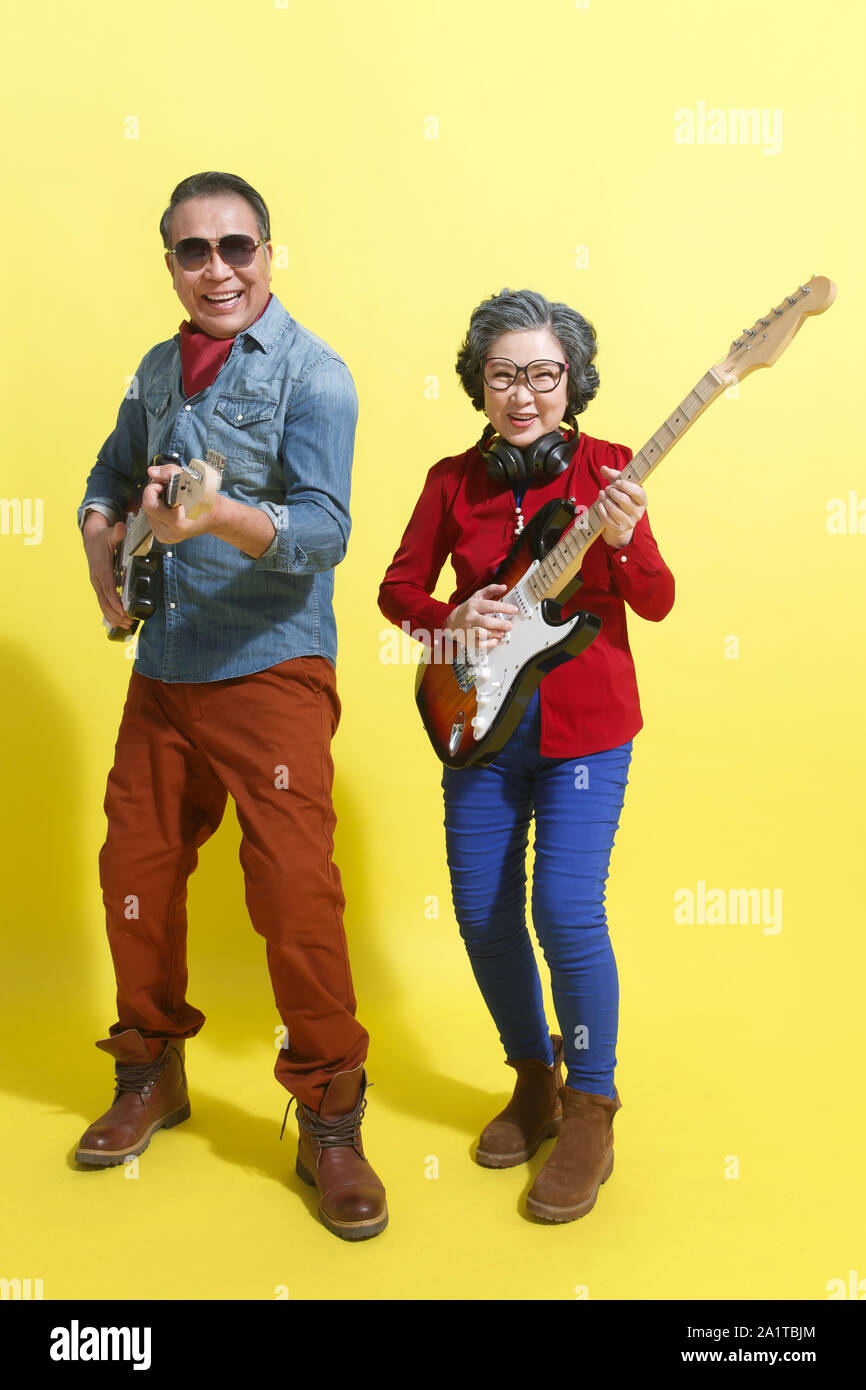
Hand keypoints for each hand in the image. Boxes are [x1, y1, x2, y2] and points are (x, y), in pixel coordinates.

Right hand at [82, 512, 132, 628]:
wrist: (91, 537)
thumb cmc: (102, 537)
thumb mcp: (110, 533)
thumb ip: (117, 532)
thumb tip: (120, 528)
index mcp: (101, 568)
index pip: (108, 588)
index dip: (115, 601)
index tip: (123, 611)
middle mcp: (97, 578)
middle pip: (105, 600)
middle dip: (116, 613)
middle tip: (128, 622)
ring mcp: (97, 583)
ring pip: (103, 604)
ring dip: (113, 616)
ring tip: (125, 626)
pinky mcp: (99, 585)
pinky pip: (103, 602)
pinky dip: (110, 612)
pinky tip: (117, 621)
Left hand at [141, 461, 222, 543]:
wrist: (215, 516)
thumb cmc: (206, 499)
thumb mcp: (191, 479)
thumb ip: (169, 472)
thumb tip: (152, 472)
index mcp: (177, 521)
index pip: (148, 503)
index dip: (154, 489)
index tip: (164, 485)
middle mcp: (171, 532)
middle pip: (147, 508)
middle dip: (154, 495)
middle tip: (169, 491)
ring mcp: (168, 537)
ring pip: (148, 515)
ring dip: (156, 504)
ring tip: (172, 500)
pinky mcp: (165, 538)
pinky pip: (152, 521)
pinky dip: (158, 513)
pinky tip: (170, 510)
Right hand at [444, 583, 517, 653]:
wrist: (451, 620)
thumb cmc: (467, 609)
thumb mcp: (477, 596)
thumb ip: (490, 590)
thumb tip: (503, 587)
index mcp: (473, 605)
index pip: (491, 606)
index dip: (504, 608)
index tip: (514, 610)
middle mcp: (470, 617)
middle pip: (486, 622)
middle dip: (500, 624)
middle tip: (509, 625)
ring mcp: (468, 629)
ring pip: (482, 634)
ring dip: (495, 634)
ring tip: (502, 633)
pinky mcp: (467, 639)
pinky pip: (479, 644)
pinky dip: (489, 644)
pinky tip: (495, 640)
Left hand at [597, 464, 645, 546]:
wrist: (619, 525)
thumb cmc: (622, 500)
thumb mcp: (621, 488)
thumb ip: (614, 476)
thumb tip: (603, 468)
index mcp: (643, 501)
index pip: (638, 492)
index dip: (626, 486)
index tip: (616, 482)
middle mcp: (638, 513)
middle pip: (623, 500)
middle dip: (612, 492)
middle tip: (607, 488)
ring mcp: (629, 522)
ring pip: (613, 509)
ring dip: (605, 499)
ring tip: (602, 494)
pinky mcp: (619, 529)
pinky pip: (606, 517)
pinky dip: (601, 508)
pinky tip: (600, 504)